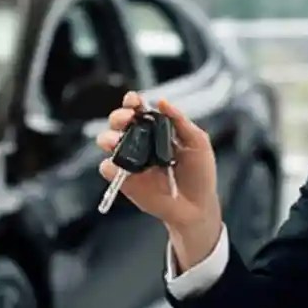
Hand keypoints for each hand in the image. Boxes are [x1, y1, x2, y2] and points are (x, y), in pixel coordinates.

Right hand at [96, 92, 221, 268]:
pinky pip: (109, 169)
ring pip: (108, 142)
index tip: (133, 100)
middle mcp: (141, 143)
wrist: (197, 206)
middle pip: (119, 123)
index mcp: (156, 130)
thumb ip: (180, 121)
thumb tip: (162, 102)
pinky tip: (119, 165)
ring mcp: (131, 162)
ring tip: (117, 140)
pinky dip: (110, 165)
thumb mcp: (198, 143)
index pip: (139, 111)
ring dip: (109, 137)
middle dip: (119, 116)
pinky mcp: (125, 180)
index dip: (133, 103)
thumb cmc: (200, 175)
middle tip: (127, 118)